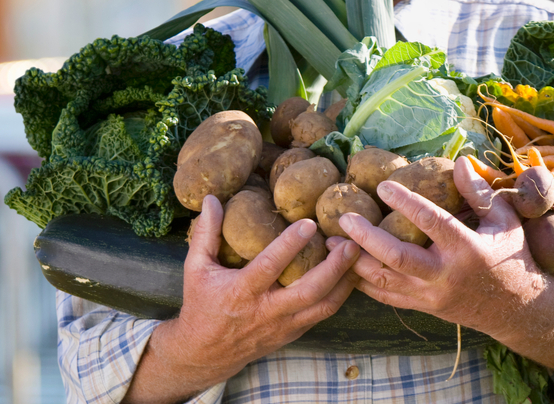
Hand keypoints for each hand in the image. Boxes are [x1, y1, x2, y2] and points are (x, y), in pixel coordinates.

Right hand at [164, 195, 360, 380]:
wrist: (205, 353)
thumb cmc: (201, 304)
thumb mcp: (195, 268)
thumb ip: (205, 233)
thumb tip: (212, 199)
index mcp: (241, 292)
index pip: (269, 267)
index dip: (289, 245)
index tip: (309, 223)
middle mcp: (266, 311)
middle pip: (308, 291)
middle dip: (334, 267)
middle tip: (351, 242)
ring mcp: (283, 325)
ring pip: (323, 306)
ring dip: (344, 281)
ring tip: (358, 255)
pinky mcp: (293, 333)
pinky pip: (322, 314)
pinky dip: (339, 295)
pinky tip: (349, 275)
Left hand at [334, 157, 544, 340]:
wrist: (517, 310)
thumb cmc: (512, 256)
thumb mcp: (505, 221)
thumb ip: (480, 193)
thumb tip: (458, 162)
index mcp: (467, 249)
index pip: (430, 222)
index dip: (405, 202)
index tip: (382, 186)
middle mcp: (445, 275)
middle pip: (396, 257)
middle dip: (366, 237)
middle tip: (343, 217)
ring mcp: (431, 295)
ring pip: (384, 281)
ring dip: (354, 261)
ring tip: (329, 242)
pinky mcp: (423, 307)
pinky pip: (386, 298)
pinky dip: (362, 284)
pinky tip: (343, 266)